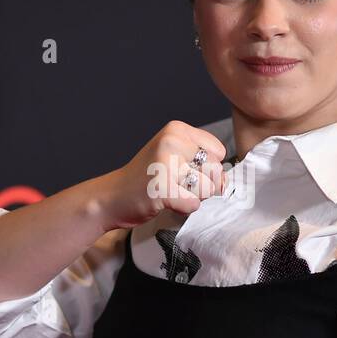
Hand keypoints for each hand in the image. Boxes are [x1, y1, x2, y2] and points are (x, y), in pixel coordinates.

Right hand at [95, 121, 228, 230]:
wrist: (111, 197)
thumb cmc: (146, 178)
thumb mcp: (175, 157)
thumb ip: (203, 163)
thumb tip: (225, 181)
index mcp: (177, 129)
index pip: (219, 151)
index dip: (207, 167)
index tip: (184, 170)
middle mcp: (172, 141)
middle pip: (215, 170)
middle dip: (201, 184)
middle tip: (174, 183)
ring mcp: (166, 164)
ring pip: (207, 189)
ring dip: (192, 197)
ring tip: (169, 190)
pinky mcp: (162, 188)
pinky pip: (193, 204)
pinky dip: (182, 208)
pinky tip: (164, 200)